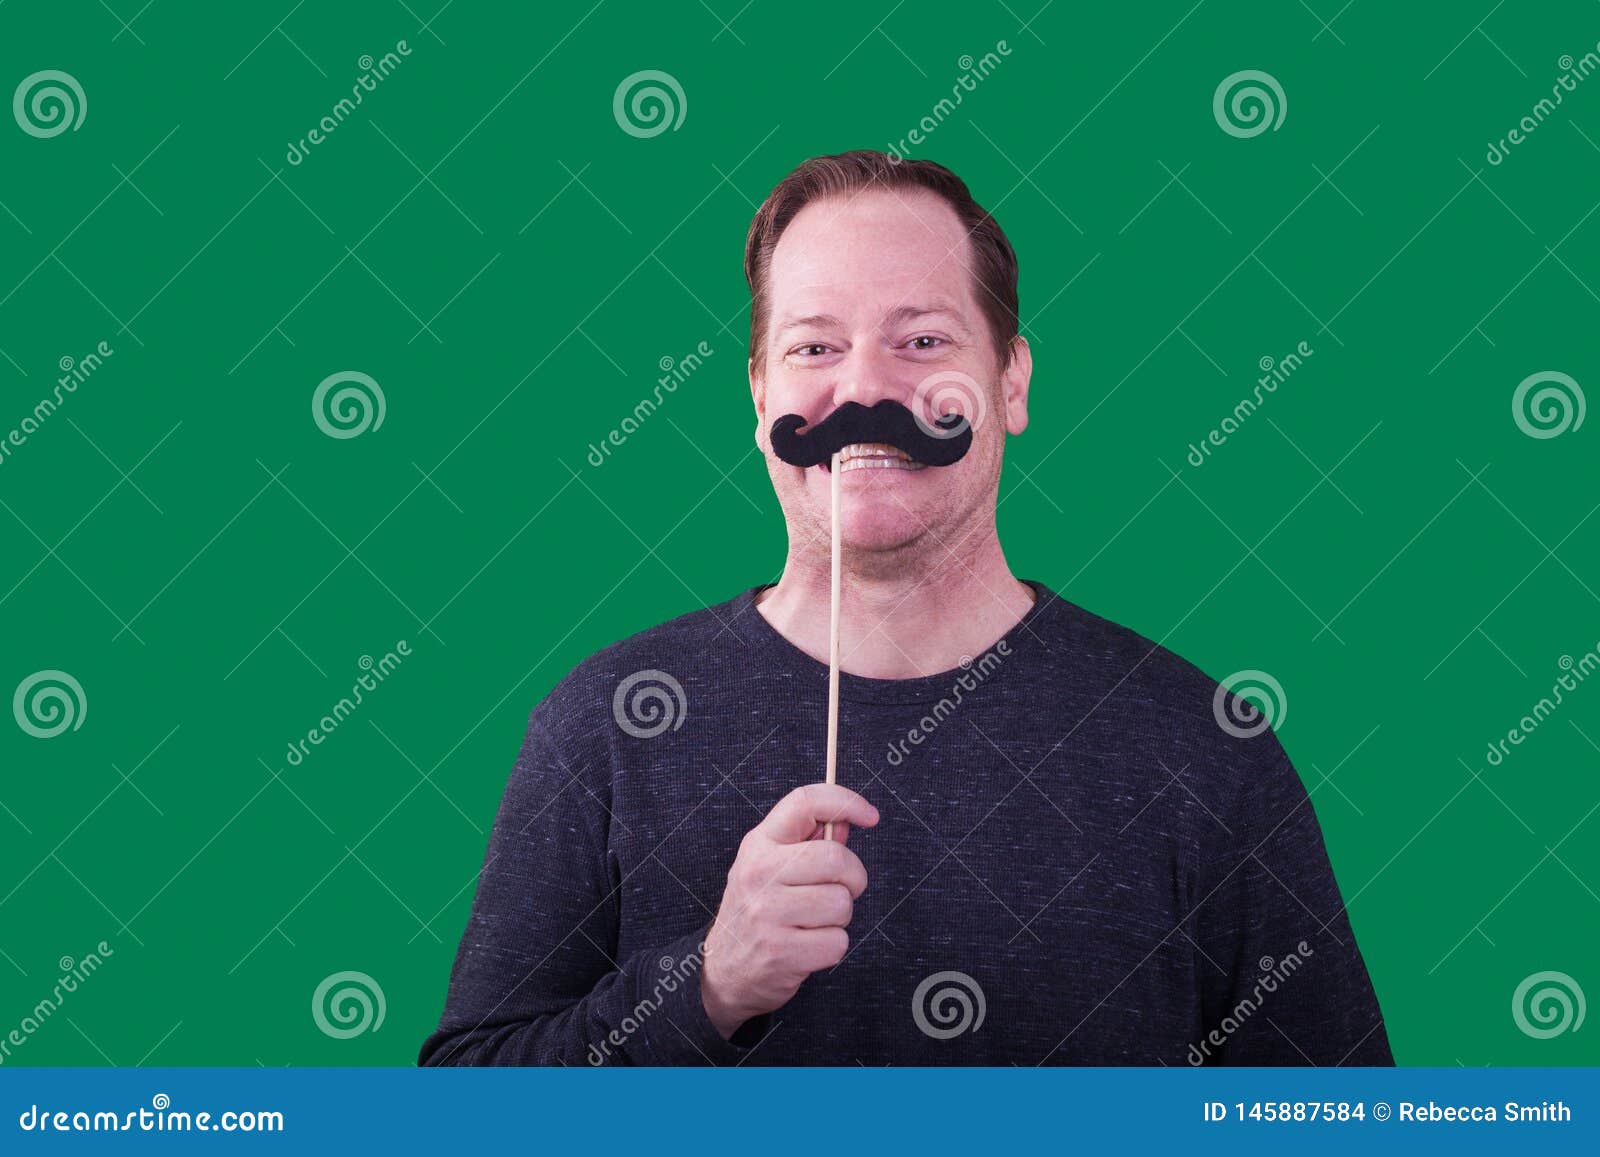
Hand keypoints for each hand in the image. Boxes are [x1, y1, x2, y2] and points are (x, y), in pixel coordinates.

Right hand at [700, 783, 878, 1038]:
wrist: (723, 970)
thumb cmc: (758, 910)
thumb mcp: (772, 866)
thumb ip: (809, 841)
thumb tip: (847, 820)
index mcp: (759, 844)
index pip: (804, 802)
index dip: (845, 801)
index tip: (870, 817)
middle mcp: (758, 873)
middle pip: (836, 858)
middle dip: (853, 877)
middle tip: (840, 889)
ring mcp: (766, 913)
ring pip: (841, 903)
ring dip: (839, 916)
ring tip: (814, 921)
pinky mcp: (780, 952)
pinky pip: (837, 942)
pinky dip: (832, 946)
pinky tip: (808, 945)